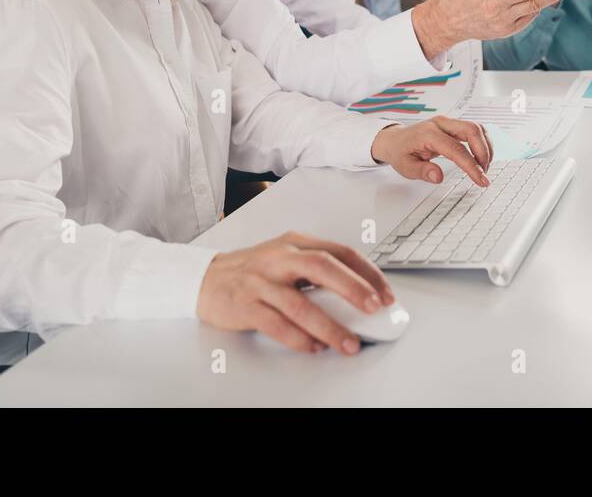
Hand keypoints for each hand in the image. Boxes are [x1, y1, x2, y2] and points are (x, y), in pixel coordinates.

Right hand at [195, 231, 394, 354]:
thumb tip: (360, 294)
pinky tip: (314, 347)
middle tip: (375, 309)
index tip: (386, 294)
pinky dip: (298, 338)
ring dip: (329, 326)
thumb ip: (318, 271)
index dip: (367, 273)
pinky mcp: (245, 305)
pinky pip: (276, 324)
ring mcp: (261, 281)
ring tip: (349, 343)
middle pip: (322, 268)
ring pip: (300, 304)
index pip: (340, 252)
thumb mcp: (286, 259)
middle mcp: (279, 259)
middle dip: (353, 289)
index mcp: (296, 244)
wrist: (205, 278)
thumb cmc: (253, 270)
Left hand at [370, 116, 492, 186]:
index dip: (472, 166)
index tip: (481, 180)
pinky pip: (474, 129)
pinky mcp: (453, 125)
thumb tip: (438, 177)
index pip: (456, 149)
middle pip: (472, 130)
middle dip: (483, 153)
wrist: (395, 140)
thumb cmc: (400, 152)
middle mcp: (441, 124)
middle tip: (484, 173)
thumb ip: (422, 171)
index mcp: (428, 134)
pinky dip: (482, 143)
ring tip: (484, 167)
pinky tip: (481, 157)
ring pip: (476, 128)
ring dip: (485, 147)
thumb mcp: (405, 167)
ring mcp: (448, 122)